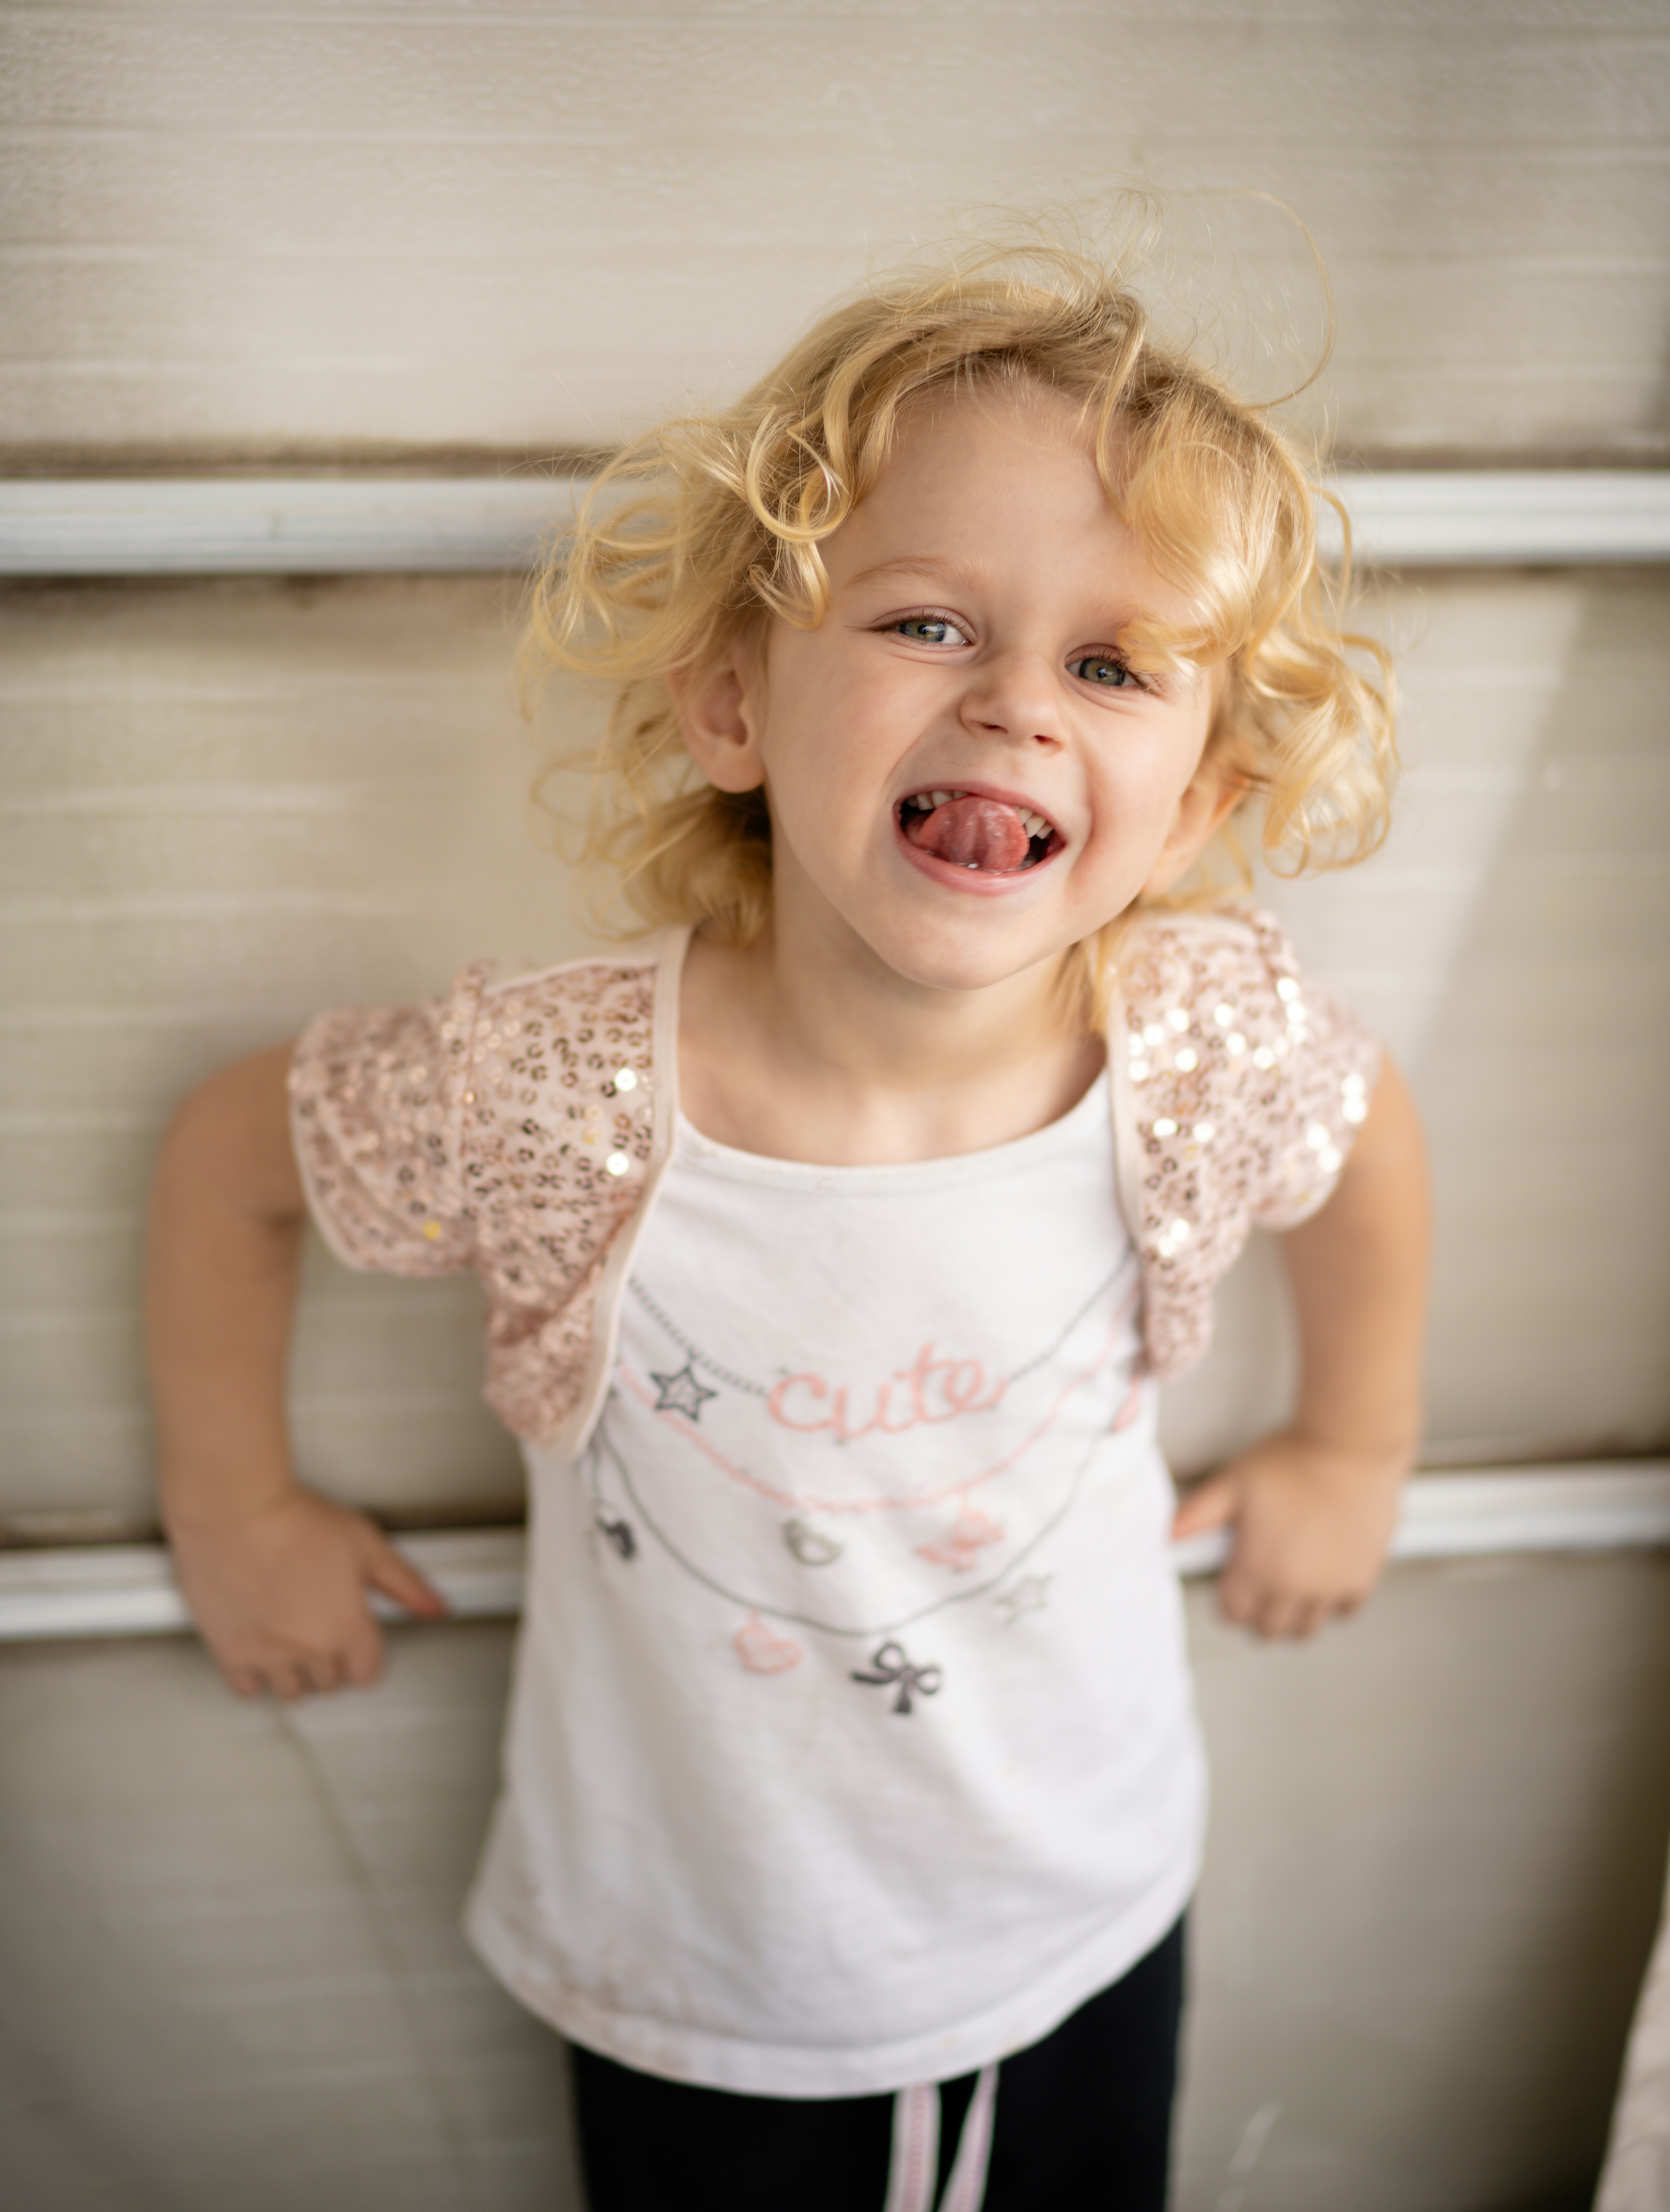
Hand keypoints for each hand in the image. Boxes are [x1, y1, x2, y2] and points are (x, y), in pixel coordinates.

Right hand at [166, 1484, 446, 1699]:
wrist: (236, 1511)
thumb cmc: (296, 1520)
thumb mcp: (365, 1544)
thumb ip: (404, 1582)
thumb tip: (437, 1607)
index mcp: (348, 1626)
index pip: (369, 1672)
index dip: (366, 1657)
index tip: (359, 1642)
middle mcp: (310, 1648)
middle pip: (332, 1683)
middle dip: (334, 1662)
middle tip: (325, 1632)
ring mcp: (268, 1654)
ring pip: (292, 1692)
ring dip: (298, 1675)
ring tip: (295, 1644)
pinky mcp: (229, 1651)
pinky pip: (249, 1689)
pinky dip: (257, 1678)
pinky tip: (263, 1653)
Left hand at [1170, 1428, 1406, 1638]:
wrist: (1349, 1446)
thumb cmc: (1292, 1461)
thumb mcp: (1233, 1482)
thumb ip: (1197, 1514)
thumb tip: (1167, 1535)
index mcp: (1258, 1567)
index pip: (1233, 1614)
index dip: (1227, 1602)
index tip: (1229, 1584)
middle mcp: (1294, 1585)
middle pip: (1268, 1630)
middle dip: (1256, 1615)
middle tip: (1255, 1590)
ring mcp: (1331, 1586)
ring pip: (1306, 1630)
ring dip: (1292, 1618)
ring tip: (1285, 1591)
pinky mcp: (1361, 1577)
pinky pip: (1344, 1612)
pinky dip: (1331, 1605)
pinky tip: (1321, 1581)